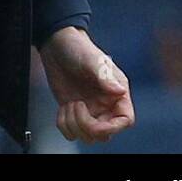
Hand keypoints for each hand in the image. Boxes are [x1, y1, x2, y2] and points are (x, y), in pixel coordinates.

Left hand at [40, 26, 134, 143]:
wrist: (56, 44)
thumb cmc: (78, 47)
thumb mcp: (91, 60)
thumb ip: (104, 76)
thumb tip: (119, 91)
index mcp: (117, 94)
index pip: (125, 120)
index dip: (113, 127)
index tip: (96, 122)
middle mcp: (105, 105)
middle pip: (104, 134)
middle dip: (88, 126)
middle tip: (76, 105)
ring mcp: (89, 109)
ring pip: (88, 136)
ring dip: (74, 125)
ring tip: (68, 105)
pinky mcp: (74, 111)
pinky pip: (71, 131)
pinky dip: (64, 125)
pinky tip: (62, 108)